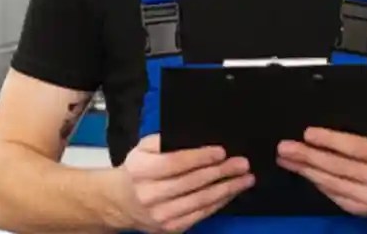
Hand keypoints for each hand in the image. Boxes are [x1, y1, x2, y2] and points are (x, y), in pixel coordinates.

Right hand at [109, 134, 254, 232]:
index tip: (221, 151)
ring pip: (200, 200)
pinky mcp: (172, 228)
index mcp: (141, 170)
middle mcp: (150, 194)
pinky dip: (219, 202)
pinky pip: (201, 214)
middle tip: (242, 164)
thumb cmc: (138, 170)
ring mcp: (161, 214)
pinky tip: (231, 192)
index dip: (200, 158)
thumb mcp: (142, 149)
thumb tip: (195, 140)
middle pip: (192, 182)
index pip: (175, 163)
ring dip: (227, 189)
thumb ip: (163, 141)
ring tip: (245, 178)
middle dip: (221, 172)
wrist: (122, 202)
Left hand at [277, 127, 366, 215]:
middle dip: (308, 156)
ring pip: (331, 182)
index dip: (330, 140)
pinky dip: (314, 181)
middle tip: (284, 147)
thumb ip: (357, 133)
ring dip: (304, 169)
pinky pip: (331, 194)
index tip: (307, 133)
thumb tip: (321, 124)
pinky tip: (301, 171)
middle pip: (338, 166)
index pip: (355, 146)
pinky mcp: (360, 209)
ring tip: (285, 158)